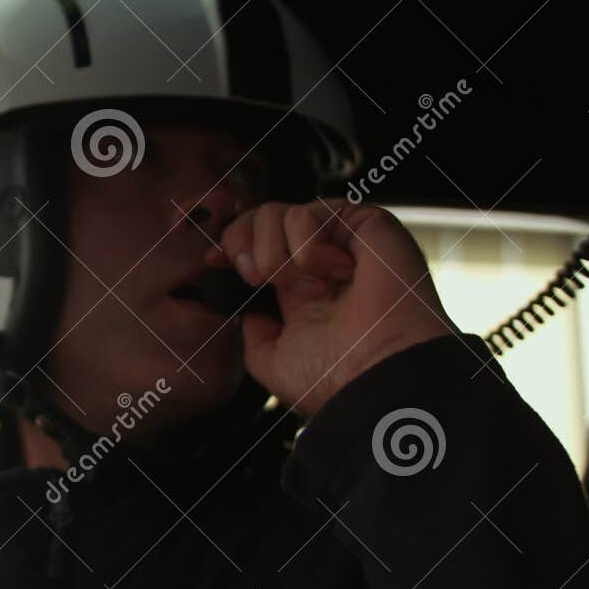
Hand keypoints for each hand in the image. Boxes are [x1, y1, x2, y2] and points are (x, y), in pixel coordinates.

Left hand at [209, 200, 456, 417]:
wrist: (374, 375)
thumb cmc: (333, 377)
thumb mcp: (272, 362)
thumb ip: (254, 335)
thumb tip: (246, 315)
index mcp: (298, 291)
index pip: (255, 245)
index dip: (231, 244)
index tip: (213, 261)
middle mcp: (319, 262)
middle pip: (260, 218)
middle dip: (243, 245)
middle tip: (257, 278)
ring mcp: (340, 241)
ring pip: (278, 213)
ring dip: (279, 255)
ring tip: (310, 289)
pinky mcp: (365, 224)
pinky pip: (311, 212)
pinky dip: (309, 247)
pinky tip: (335, 275)